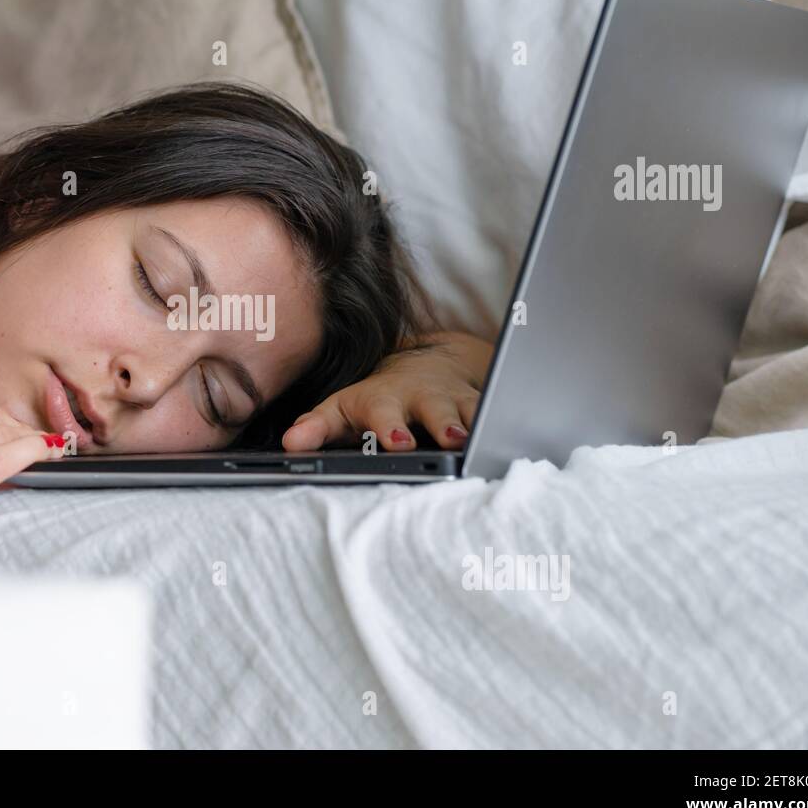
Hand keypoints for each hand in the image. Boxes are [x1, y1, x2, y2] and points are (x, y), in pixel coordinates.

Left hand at [281, 332, 492, 452]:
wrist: (427, 364)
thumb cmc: (379, 398)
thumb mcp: (344, 408)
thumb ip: (317, 426)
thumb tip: (290, 444)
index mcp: (384, 400)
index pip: (382, 412)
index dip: (389, 427)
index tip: (396, 442)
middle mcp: (421, 398)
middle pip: (434, 410)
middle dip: (443, 424)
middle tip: (449, 440)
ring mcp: (455, 401)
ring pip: (473, 411)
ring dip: (480, 425)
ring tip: (489, 441)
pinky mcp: (483, 406)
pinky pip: (500, 415)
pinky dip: (508, 426)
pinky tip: (518, 442)